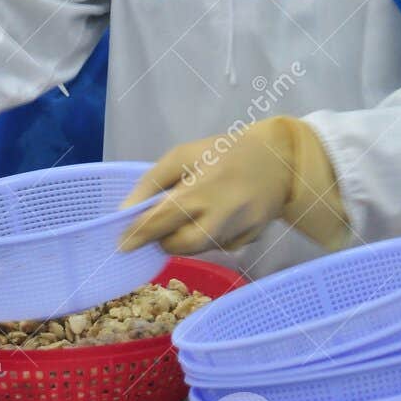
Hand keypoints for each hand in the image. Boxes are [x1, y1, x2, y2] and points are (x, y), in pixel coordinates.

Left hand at [118, 116, 348, 256]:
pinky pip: (220, 247)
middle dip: (165, 241)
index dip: (138, 235)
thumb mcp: (182, 155)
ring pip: (200, 249)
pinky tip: (218, 216)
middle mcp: (222, 214)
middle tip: (162, 228)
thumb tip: (125, 212)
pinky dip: (210, 238)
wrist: (279, 159)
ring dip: (187, 239)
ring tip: (194, 213)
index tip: (121, 244)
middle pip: (181, 245)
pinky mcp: (252, 239)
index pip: (162, 220)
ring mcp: (240, 230)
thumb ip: (152, 183)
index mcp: (202, 189)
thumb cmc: (223, 151)